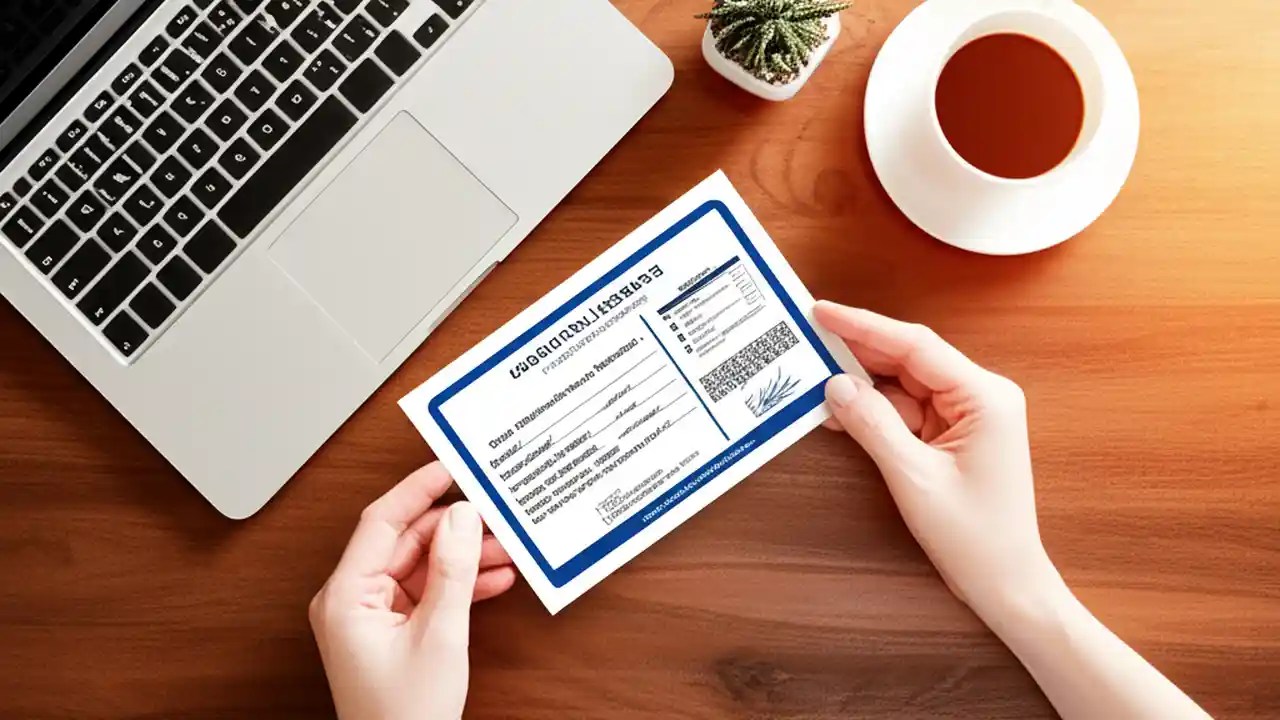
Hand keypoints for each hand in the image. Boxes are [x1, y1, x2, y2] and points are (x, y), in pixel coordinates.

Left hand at [310, 463, 516, 719]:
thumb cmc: (403, 716)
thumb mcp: (439, 635)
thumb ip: (452, 570)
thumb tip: (461, 517)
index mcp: (346, 595)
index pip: (381, 521)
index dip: (417, 488)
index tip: (449, 466)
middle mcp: (351, 600)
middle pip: (405, 540)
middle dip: (452, 527)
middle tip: (492, 511)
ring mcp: (370, 616)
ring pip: (421, 565)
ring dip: (462, 556)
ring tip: (504, 547)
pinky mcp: (391, 630)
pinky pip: (426, 591)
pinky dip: (459, 583)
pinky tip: (493, 578)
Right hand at [815, 301, 1063, 618]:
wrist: (1005, 583)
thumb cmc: (975, 537)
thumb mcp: (914, 478)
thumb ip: (873, 425)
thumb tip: (837, 385)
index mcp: (985, 396)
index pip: (915, 346)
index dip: (865, 326)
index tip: (823, 312)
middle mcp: (980, 396)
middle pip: (909, 359)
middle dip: (859, 350)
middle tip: (810, 336)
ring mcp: (967, 415)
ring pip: (903, 384)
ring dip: (862, 384)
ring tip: (815, 374)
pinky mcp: (953, 434)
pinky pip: (906, 410)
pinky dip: (874, 410)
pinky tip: (839, 410)